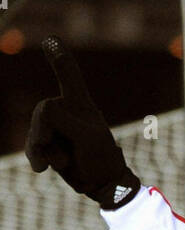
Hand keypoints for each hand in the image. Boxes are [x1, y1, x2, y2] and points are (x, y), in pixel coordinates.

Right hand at [26, 35, 140, 209]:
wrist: (102, 185)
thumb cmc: (101, 159)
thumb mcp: (85, 136)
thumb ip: (59, 119)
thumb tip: (39, 120)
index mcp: (80, 104)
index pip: (69, 75)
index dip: (58, 58)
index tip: (50, 40)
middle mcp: (66, 110)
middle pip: (42, 111)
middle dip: (46, 133)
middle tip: (64, 154)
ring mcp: (55, 128)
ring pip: (35, 131)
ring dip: (44, 150)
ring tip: (64, 161)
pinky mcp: (48, 143)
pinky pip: (32, 145)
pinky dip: (36, 156)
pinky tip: (42, 168)